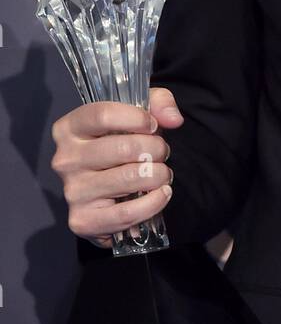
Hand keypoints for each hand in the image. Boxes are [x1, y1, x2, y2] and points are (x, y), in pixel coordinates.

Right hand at [50, 86, 182, 247]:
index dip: (136, 118)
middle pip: (123, 148)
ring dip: (159, 175)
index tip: (153, 126)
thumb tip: (172, 119)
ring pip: (130, 178)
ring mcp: (73, 191)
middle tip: (161, 154)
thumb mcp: (138, 115)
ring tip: (161, 174)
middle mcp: (65, 159)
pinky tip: (161, 194)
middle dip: (155, 149)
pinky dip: (154, 203)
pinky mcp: (83, 220)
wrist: (109, 196)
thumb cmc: (122, 147)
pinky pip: (127, 212)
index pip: (102, 115)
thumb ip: (158, 103)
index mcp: (69, 128)